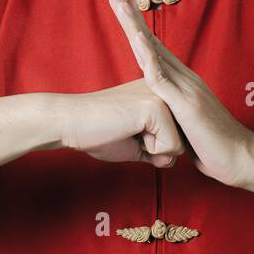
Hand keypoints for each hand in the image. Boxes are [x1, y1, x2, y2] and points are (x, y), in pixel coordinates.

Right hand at [53, 78, 184, 166]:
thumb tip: (171, 161)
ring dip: (152, 149)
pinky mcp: (156, 108)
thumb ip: (157, 152)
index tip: (128, 131)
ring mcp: (162, 97)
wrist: (72, 123)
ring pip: (179, 146)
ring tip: (128, 130)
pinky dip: (149, 149)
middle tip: (127, 132)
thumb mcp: (136, 144)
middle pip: (182, 142)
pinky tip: (128, 130)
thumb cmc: (99, 133)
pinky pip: (170, 147)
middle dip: (155, 149)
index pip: (178, 136)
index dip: (154, 146)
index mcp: (159, 95)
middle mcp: (164, 92)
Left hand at [108, 0, 253, 187]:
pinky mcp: (186, 103)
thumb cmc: (213, 146)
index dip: (137, 27)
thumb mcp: (185, 125)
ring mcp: (186, 87)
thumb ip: (170, 115)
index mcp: (182, 81)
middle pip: (151, 41)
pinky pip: (163, 78)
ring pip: (155, 52)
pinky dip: (149, 57)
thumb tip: (155, 117)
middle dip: (132, 17)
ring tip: (121, 5)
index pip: (154, 48)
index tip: (121, 7)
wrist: (241, 159)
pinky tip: (138, 41)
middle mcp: (184, 77)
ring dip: (136, 28)